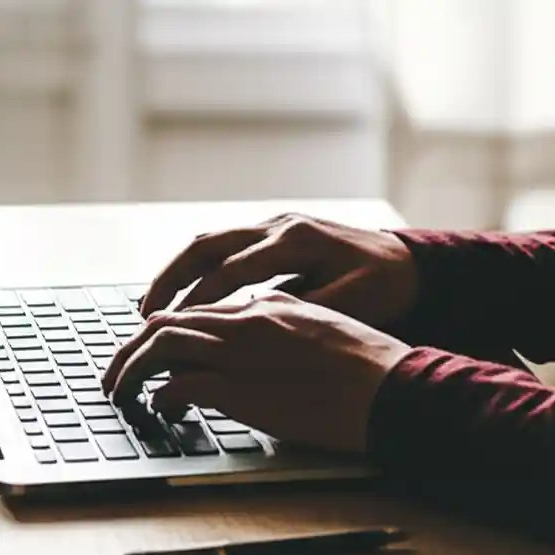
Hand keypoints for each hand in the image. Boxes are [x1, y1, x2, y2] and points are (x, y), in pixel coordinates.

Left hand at [102, 291, 411, 453]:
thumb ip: (290, 322)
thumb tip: (263, 328)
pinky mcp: (238, 390)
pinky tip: (160, 409)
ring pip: (160, 346)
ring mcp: (240, 354)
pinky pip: (176, 386)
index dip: (168, 329)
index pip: (201, 309)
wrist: (391, 388)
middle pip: (168, 322)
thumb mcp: (328, 327)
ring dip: (131, 368)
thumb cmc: (372, 367)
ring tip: (120, 390)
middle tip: (116, 372)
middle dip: (132, 347)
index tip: (154, 349)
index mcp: (270, 305)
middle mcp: (247, 321)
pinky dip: (159, 396)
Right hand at [140, 213, 419, 327]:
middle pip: (207, 246)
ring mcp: (276, 225)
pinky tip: (186, 297)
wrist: (410, 263)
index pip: (232, 271)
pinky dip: (201, 270)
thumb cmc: (386, 286)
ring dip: (178, 272)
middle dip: (170, 279)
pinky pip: (227, 247)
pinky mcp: (277, 234)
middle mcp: (279, 226)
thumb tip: (254, 323)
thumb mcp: (353, 301)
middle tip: (143, 314)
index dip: (200, 301)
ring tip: (152, 307)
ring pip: (210, 242)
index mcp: (296, 241)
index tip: (172, 328)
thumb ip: (304, 309)